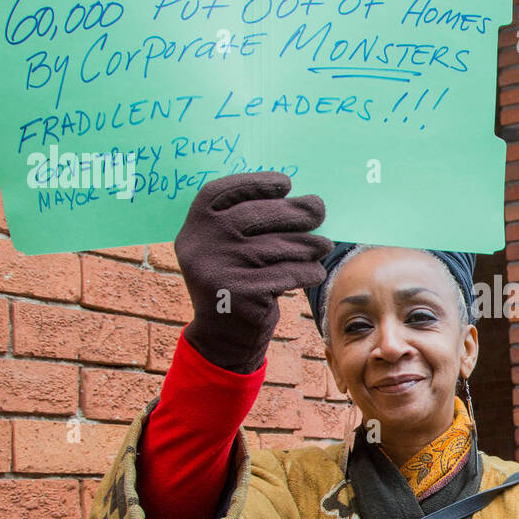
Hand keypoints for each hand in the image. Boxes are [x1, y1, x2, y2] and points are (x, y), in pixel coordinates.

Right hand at [175, 173, 332, 372]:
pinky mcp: (243, 293)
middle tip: (319, 209)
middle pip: (255, 215)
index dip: (254, 183)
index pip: (220, 191)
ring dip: (308, 244)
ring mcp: (220, 269)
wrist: (224, 335)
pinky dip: (307, 271)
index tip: (285, 183)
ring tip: (323, 245)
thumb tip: (304, 202)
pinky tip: (316, 271)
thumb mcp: (229, 249)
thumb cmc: (237, 280)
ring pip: (277, 246)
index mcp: (195, 228)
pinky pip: (287, 274)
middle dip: (293, 211)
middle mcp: (202, 245)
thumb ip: (249, 224)